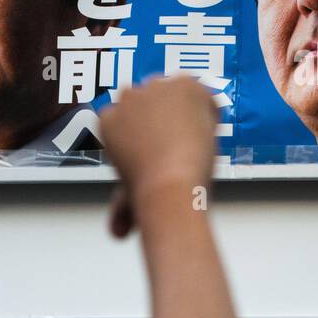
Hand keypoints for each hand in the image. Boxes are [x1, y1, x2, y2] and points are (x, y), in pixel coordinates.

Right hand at [99, 75, 218, 237]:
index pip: (132, 113)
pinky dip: (210, 112)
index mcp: (107, 119)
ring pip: (178, 92)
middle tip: (181, 144)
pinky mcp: (182, 84)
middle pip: (153, 97)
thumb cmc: (146, 194)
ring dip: (188, 111)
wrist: (169, 184)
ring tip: (194, 141)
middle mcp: (127, 97)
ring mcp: (155, 87)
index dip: (150, 131)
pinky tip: (205, 134)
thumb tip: (117, 233)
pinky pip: (205, 94)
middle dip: (167, 116)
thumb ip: (121, 208)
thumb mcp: (126, 201)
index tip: (160, 149)